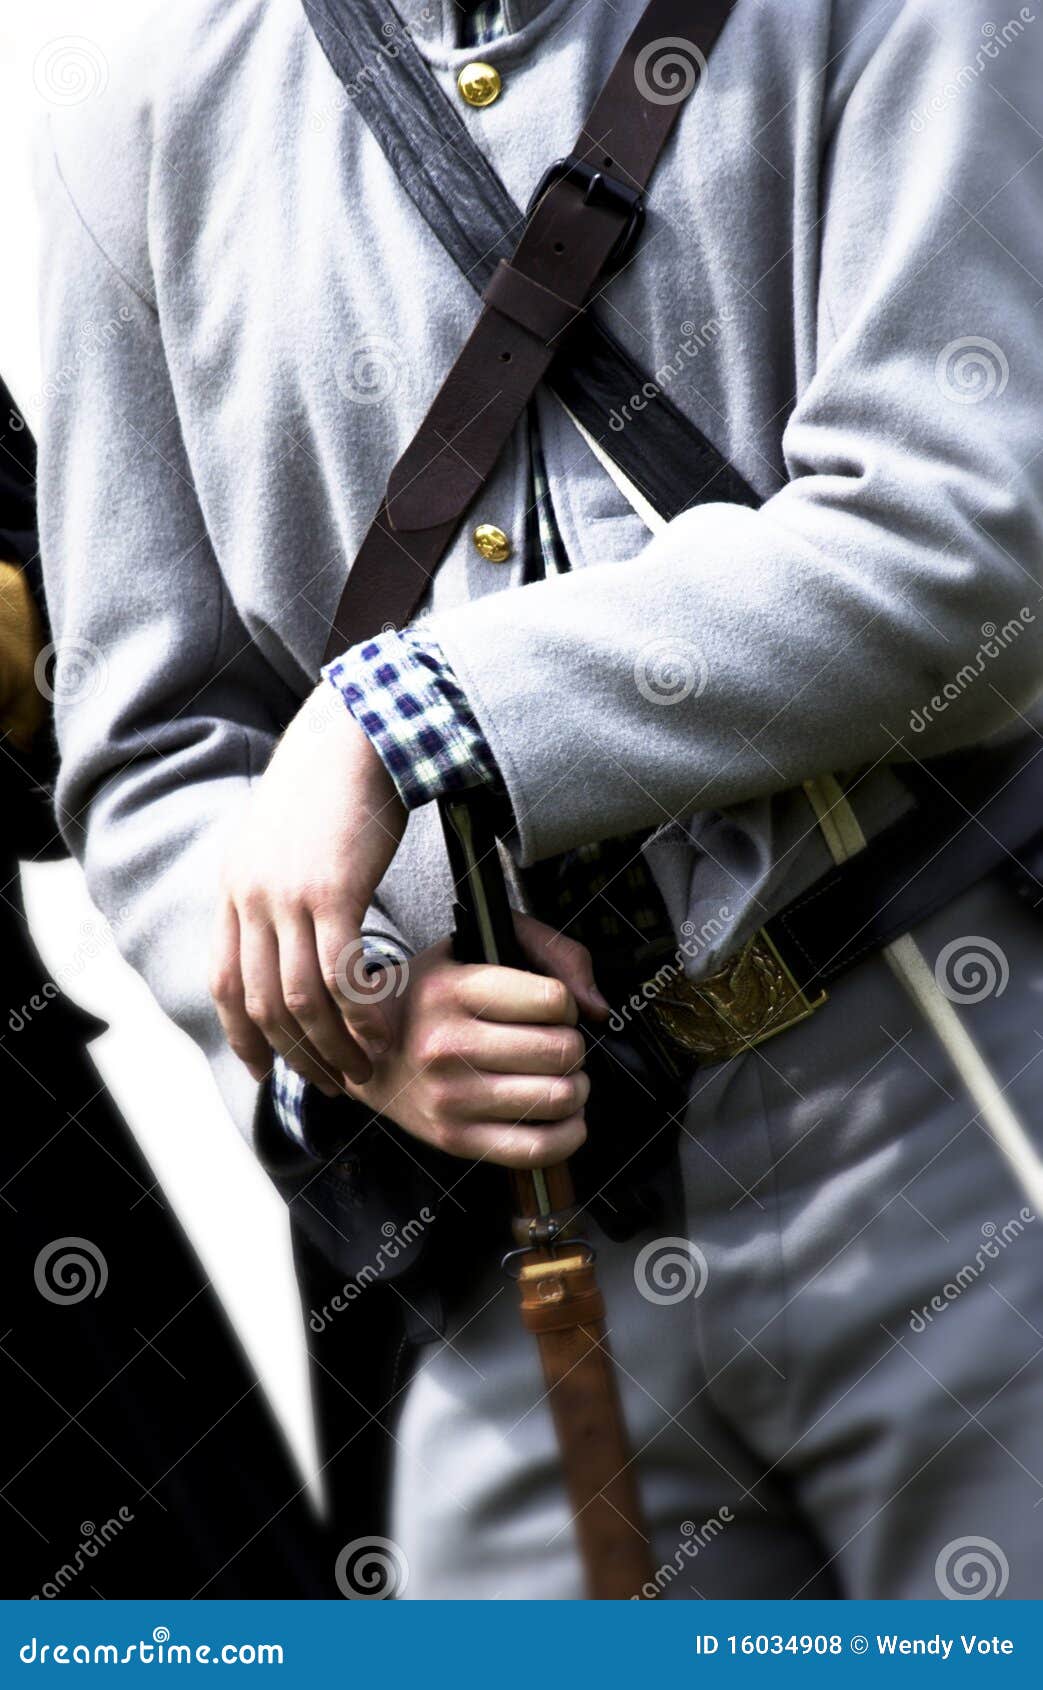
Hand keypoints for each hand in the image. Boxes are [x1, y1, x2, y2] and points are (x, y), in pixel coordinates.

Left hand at [210, 681, 406, 1092]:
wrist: (361, 731)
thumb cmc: (335, 784)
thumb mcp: (285, 839)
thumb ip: (277, 887)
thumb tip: (293, 933)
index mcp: (234, 887)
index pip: (224, 983)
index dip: (243, 1036)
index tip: (266, 1071)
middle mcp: (250, 896)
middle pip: (261, 1002)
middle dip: (296, 1055)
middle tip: (331, 1082)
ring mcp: (288, 894)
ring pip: (300, 998)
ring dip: (331, 1044)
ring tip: (363, 1067)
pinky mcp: (333, 889)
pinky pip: (340, 973)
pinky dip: (359, 1012)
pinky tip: (379, 1030)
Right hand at [342, 915, 610, 1167]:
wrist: (357, 1046)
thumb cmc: (428, 993)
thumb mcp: (475, 945)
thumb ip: (549, 950)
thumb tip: (596, 1008)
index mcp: (454, 990)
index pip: (552, 1000)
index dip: (566, 1005)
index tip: (551, 1009)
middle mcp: (448, 1044)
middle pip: (561, 1051)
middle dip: (573, 1047)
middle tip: (556, 1044)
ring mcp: (450, 1096)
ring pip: (557, 1098)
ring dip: (575, 1088)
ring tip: (559, 1077)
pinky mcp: (454, 1139)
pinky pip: (536, 1148)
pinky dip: (569, 1135)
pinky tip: (564, 1117)